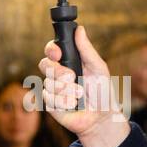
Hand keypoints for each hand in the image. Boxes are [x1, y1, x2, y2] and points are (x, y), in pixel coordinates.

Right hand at [39, 24, 129, 146]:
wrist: (100, 117)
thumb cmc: (102, 92)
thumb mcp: (98, 68)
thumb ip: (87, 49)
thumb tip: (80, 29)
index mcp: (69, 62)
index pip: (52, 50)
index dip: (51, 50)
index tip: (58, 54)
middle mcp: (58, 74)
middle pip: (44, 64)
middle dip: (57, 71)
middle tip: (72, 78)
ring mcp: (52, 88)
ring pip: (48, 83)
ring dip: (65, 90)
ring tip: (78, 96)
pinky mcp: (49, 103)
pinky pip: (48, 98)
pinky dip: (62, 101)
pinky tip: (72, 104)